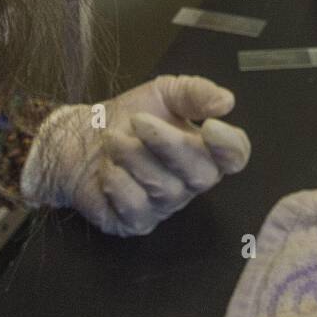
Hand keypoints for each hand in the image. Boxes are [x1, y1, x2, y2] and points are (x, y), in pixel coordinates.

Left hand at [19, 74, 249, 235]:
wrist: (81, 139)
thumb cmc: (128, 116)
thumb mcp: (163, 93)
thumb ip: (196, 93)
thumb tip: (227, 101)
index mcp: (207, 150)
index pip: (235, 156)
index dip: (229, 146)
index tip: (210, 126)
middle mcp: (192, 182)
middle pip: (201, 175)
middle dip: (168, 144)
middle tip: (138, 121)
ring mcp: (166, 206)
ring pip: (165, 189)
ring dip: (134, 158)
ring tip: (112, 139)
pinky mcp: (137, 223)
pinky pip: (137, 207)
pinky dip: (119, 182)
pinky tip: (108, 169)